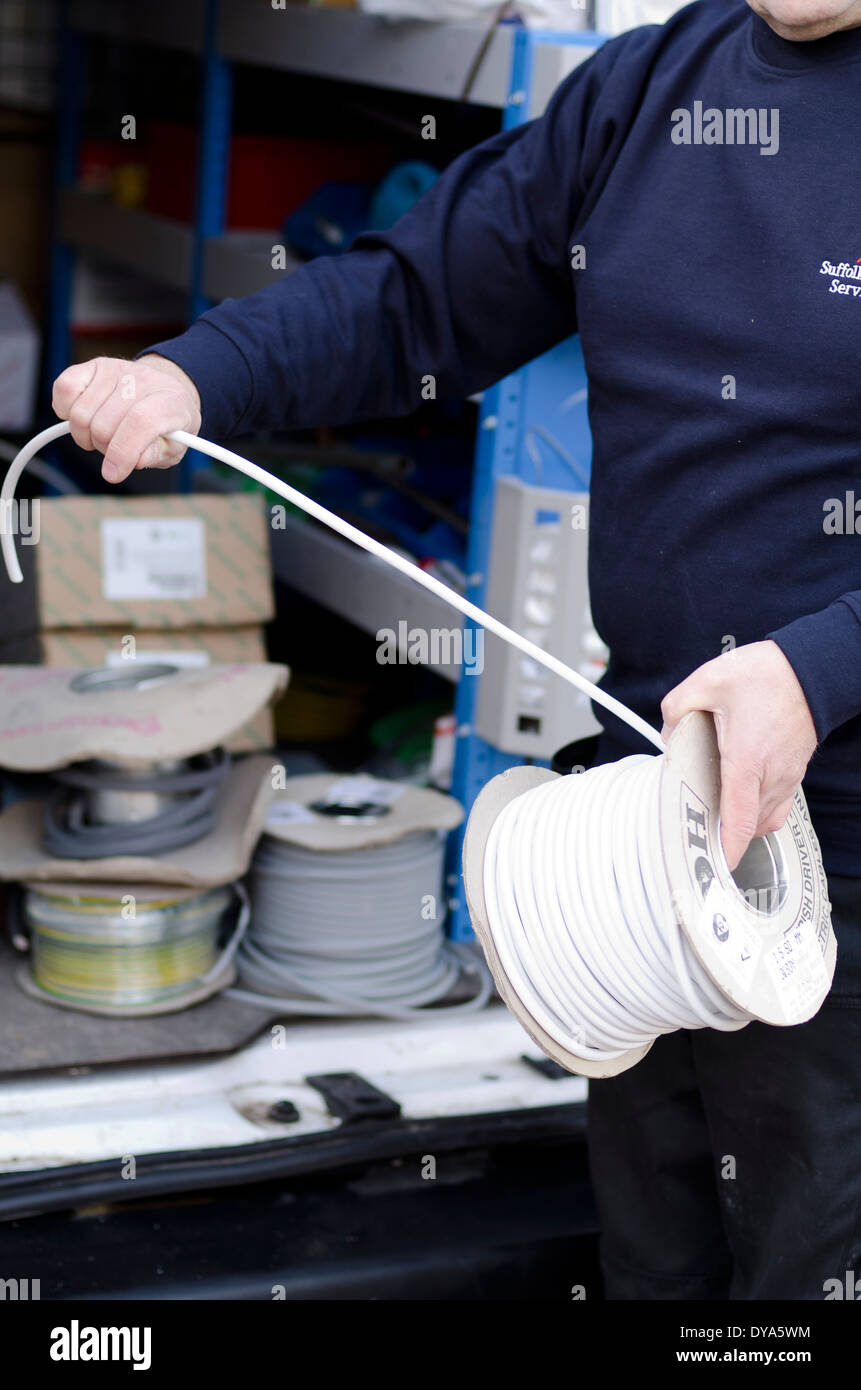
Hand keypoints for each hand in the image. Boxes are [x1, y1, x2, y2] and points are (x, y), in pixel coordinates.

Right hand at [52, 355, 200, 483]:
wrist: (162, 390)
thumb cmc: (165, 423)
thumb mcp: (172, 448)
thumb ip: (155, 456)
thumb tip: (134, 459)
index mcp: (170, 401)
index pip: (139, 422)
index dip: (122, 453)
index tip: (113, 473)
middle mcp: (142, 380)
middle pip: (104, 425)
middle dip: (104, 449)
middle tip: (114, 449)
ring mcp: (115, 370)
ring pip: (80, 415)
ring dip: (85, 435)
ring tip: (103, 434)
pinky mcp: (93, 366)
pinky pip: (64, 389)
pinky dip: (65, 412)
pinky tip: (85, 418)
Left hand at [660, 640, 816, 871]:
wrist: (809, 668)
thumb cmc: (764, 675)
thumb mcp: (705, 682)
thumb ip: (676, 710)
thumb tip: (667, 736)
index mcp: (746, 761)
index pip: (739, 822)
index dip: (726, 851)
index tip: (711, 868)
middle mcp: (770, 776)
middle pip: (749, 828)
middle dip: (724, 837)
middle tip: (697, 834)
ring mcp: (786, 777)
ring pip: (764, 820)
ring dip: (742, 824)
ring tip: (714, 813)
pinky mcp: (794, 772)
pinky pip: (776, 806)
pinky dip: (758, 811)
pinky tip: (738, 796)